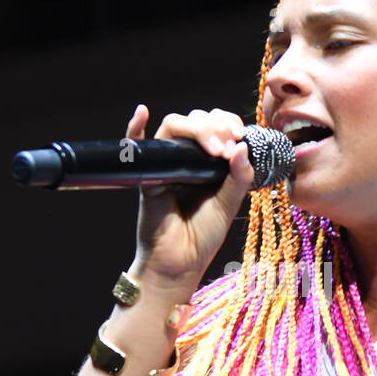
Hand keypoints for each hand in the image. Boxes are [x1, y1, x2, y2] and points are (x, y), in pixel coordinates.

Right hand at [126, 105, 254, 288]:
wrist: (179, 263)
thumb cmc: (203, 236)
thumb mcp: (229, 204)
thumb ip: (238, 176)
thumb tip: (242, 146)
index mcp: (209, 161)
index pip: (217, 126)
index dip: (228, 123)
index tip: (240, 136)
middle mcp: (187, 157)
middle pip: (196, 120)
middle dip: (215, 126)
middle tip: (227, 147)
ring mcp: (166, 163)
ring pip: (174, 127)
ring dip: (196, 129)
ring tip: (215, 149)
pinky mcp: (148, 175)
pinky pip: (136, 146)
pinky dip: (134, 126)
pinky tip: (142, 112)